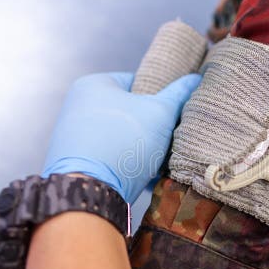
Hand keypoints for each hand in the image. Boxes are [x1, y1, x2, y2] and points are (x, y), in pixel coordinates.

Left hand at [42, 72, 200, 203]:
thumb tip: (195, 78)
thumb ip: (179, 94)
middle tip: (168, 139)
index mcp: (93, 84)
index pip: (137, 82)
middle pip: (128, 112)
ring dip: (141, 148)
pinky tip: (143, 176)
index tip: (172, 114)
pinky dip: (126, 164)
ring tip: (158, 161)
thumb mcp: (160, 114)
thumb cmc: (124, 142)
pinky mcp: (75, 162)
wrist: (91, 190)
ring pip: (121, 137)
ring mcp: (73, 136)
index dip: (159, 97)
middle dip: (150, 127)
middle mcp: (76, 106)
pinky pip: (109, 157)